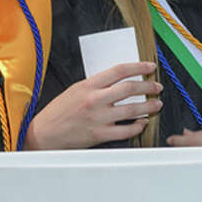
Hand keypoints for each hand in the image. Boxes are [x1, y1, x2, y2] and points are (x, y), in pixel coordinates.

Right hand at [24, 62, 161, 150]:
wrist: (45, 133)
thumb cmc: (59, 111)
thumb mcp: (75, 90)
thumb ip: (96, 85)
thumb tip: (119, 81)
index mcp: (88, 85)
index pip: (119, 71)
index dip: (138, 67)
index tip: (149, 67)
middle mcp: (95, 100)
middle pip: (129, 88)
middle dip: (148, 86)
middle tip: (157, 87)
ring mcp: (99, 118)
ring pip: (132, 109)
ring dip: (149, 106)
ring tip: (156, 104)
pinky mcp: (100, 135)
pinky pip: (126, 130)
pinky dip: (138, 126)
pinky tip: (142, 122)